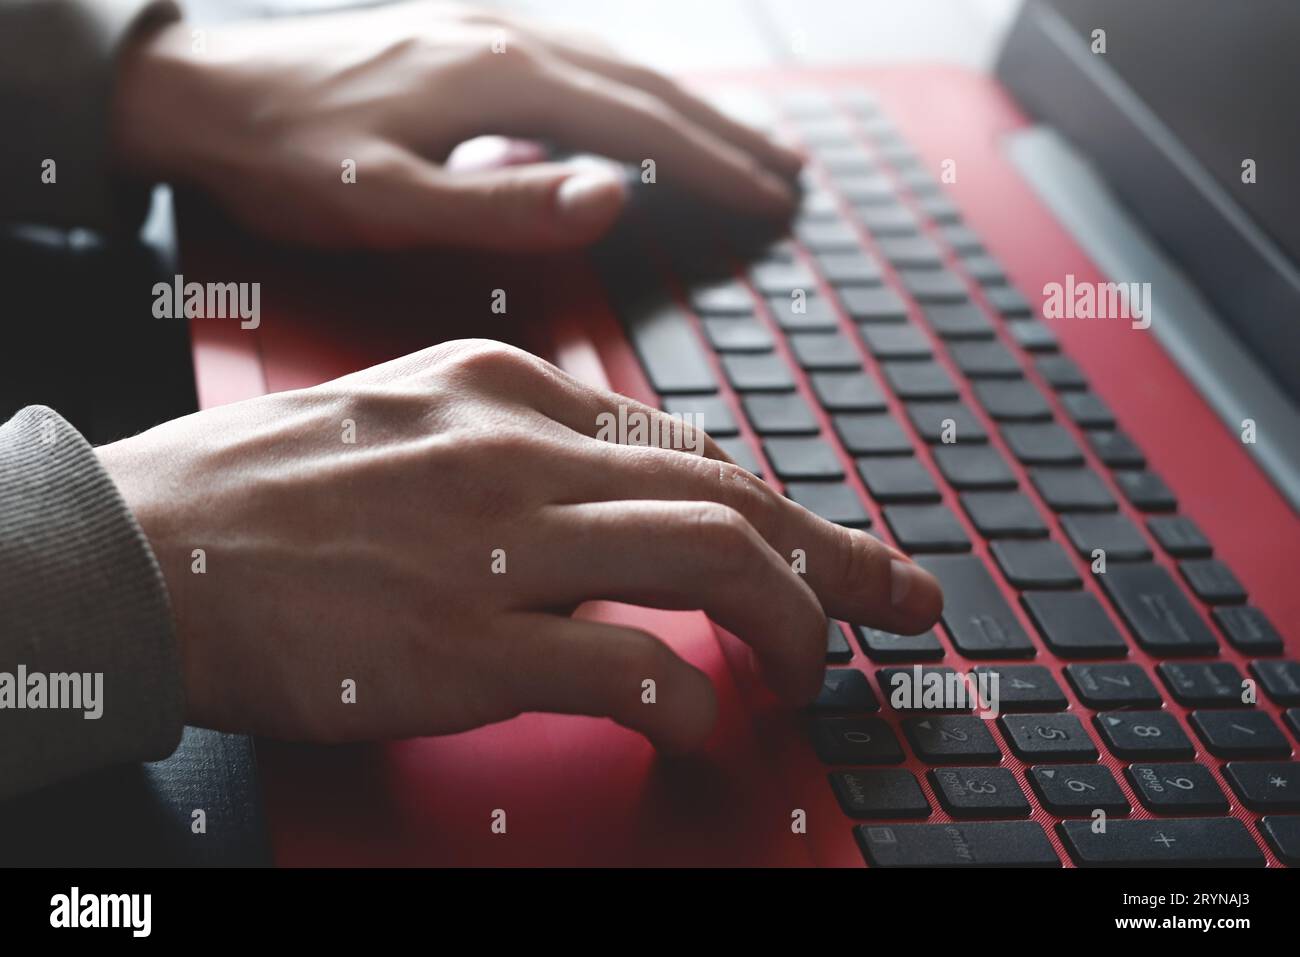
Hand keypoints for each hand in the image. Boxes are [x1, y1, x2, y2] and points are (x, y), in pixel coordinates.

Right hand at [97, 340, 940, 750]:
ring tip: (818, 667)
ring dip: (793, 617)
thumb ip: (516, 441)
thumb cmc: (265, 492)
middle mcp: (521, 453)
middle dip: (838, 553)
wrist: (142, 549)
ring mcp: (500, 545)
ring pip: (711, 558)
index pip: (688, 447)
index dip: (776, 502)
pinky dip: (692, 700)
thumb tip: (616, 487)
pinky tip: (706, 726)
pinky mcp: (467, 642)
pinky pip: (629, 663)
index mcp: (507, 395)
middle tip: (904, 595)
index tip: (822, 542)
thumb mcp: (405, 416)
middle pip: (732, 494)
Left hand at [110, 2, 801, 249]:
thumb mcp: (388, 200)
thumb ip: (501, 204)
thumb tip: (608, 197)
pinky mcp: (467, 39)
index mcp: (498, 76)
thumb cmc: (288, 158)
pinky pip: (580, 61)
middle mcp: (506, 37)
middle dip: (725, 132)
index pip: (638, 123)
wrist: (203, 93)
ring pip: (620, 67)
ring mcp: (489, 30)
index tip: (772, 196)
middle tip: (791, 172)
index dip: (713, 163)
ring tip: (748, 141)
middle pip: (645, 85)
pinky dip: (636, 89)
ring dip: (692, 107)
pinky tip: (647, 109)